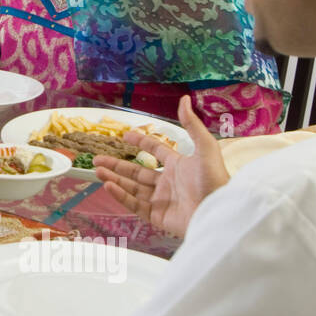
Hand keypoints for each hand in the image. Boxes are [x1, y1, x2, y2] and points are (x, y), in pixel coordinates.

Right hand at [93, 96, 229, 236]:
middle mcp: (168, 182)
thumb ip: (192, 124)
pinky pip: (135, 205)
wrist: (219, 213)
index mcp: (179, 165)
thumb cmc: (215, 180)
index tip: (124, 136)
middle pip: (137, 171)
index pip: (156, 151)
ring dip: (114, 178)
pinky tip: (109, 185)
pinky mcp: (158, 216)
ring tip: (97, 171)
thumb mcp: (206, 147)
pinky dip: (121, 196)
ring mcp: (162, 200)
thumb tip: (184, 99)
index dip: (141, 142)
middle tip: (97, 159)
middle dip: (116, 164)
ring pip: (132, 188)